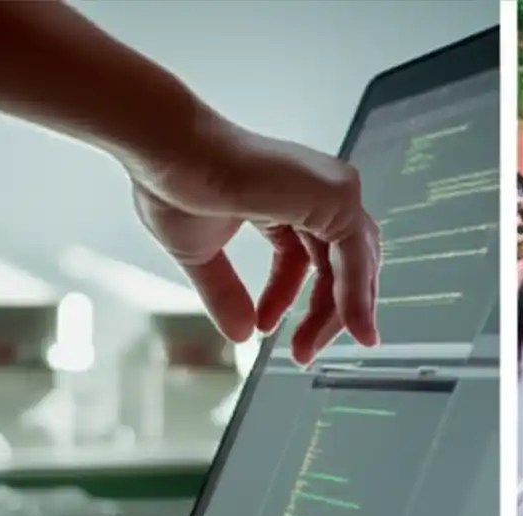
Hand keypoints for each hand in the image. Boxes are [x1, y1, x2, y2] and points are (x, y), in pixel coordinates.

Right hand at [127, 116, 380, 365]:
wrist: (165, 154)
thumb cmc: (175, 183)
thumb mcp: (203, 255)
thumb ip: (227, 293)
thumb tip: (240, 336)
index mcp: (294, 198)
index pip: (315, 259)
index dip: (296, 300)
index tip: (273, 330)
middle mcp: (320, 190)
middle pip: (344, 265)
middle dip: (326, 314)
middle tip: (302, 354)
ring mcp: (331, 190)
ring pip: (355, 265)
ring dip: (337, 315)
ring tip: (305, 352)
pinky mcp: (336, 195)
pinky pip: (357, 259)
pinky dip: (354, 297)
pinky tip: (349, 327)